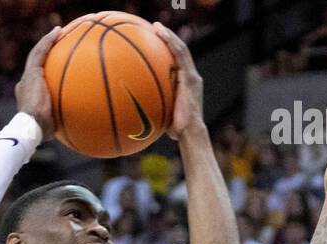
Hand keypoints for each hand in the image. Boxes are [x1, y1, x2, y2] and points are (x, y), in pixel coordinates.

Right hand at [14, 28, 61, 140]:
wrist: (30, 127)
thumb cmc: (42, 132)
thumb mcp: (53, 126)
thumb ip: (59, 121)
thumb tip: (74, 126)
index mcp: (27, 95)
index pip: (36, 79)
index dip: (43, 72)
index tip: (53, 68)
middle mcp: (24, 83)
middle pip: (35, 63)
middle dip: (45, 52)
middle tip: (56, 43)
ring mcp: (27, 77)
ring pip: (36, 54)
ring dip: (47, 42)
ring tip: (58, 32)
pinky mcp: (31, 73)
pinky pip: (40, 52)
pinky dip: (48, 41)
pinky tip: (58, 31)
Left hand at [152, 24, 202, 139]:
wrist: (189, 134)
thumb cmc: (175, 131)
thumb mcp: (163, 115)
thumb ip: (155, 107)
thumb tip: (134, 110)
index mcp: (186, 84)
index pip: (178, 63)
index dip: (169, 51)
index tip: (156, 43)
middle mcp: (190, 77)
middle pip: (180, 52)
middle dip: (168, 38)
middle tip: (155, 29)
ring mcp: (191, 77)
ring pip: (181, 49)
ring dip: (169, 36)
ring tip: (156, 27)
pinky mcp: (190, 78)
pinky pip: (180, 55)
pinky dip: (171, 43)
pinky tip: (160, 35)